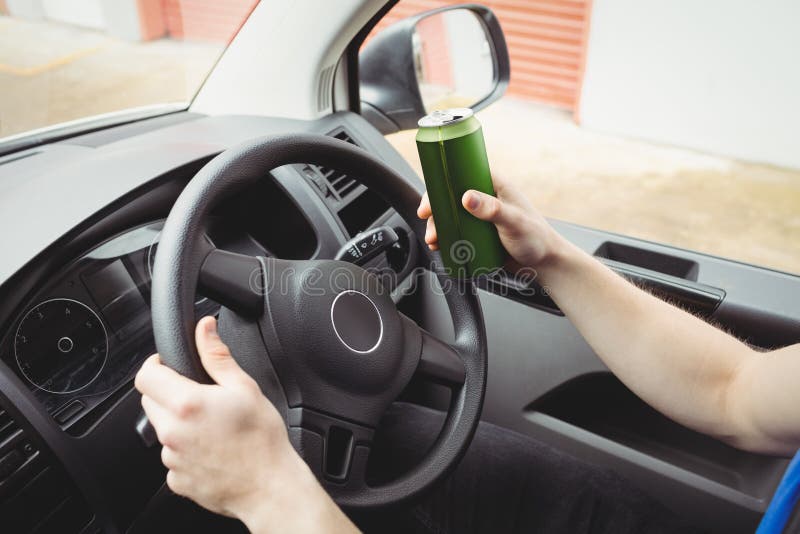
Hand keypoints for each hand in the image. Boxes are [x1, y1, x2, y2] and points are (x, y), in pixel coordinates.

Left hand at [135, 317, 356, 532]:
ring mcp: (171, 459)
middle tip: (202, 395)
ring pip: (163, 429)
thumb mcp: (244, 387)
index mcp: (186, 404)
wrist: (270, 488)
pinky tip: (213, 448)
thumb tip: (204, 328)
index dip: (156, 364)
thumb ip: (217, 355)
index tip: (169, 365)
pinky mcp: (176, 480)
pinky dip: (186, 449)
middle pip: (151, 401)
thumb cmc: (262, 440)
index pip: (145, 376)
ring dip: (179, 422)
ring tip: (213, 426)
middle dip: (169, 392)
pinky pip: (173, 456)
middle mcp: (172, 432)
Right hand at [417, 175, 563, 269]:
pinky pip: (456, 231)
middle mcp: (484, 197)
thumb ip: (492, 209)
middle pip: (450, 196)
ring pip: (450, 215)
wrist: (543, 264)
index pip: (460, 174)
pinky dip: (445, 237)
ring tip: (435, 240)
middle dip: (435, 210)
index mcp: (493, 184)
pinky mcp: (477, 233)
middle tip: (430, 224)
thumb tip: (467, 198)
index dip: (441, 184)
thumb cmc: (536, 238)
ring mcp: (479, 216)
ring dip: (438, 226)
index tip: (430, 201)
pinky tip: (440, 245)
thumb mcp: (513, 221)